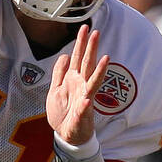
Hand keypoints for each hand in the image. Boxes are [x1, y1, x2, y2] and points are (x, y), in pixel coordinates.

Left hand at [46, 24, 108, 144]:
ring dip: (99, 71)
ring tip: (106, 58)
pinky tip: (87, 101)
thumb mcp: (55, 89)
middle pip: (87, 64)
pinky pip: (84, 110)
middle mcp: (81, 86)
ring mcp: (84, 99)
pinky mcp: (82, 115)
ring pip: (93, 82)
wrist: (66, 134)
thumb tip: (65, 55)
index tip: (85, 27)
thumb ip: (60, 73)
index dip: (80, 43)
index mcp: (73, 79)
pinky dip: (85, 106)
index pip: (78, 58)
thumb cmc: (63, 112)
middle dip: (91, 49)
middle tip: (96, 32)